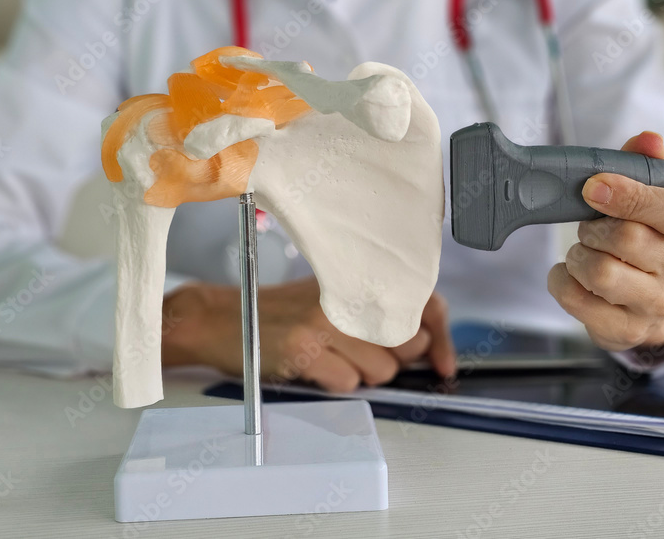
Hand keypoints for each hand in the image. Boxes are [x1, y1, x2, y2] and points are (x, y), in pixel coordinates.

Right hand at [160, 277, 455, 391]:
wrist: (220, 318)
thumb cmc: (277, 311)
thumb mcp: (330, 298)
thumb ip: (375, 312)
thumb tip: (423, 340)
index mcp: (356, 280)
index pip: (423, 303)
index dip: (441, 337)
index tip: (443, 361)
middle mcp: (344, 296)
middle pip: (406, 345)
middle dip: (392, 359)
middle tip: (359, 352)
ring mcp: (324, 323)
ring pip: (380, 370)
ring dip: (361, 374)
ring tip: (330, 358)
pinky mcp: (304, 350)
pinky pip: (347, 384)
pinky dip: (335, 383)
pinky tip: (313, 368)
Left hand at [547, 131, 663, 352]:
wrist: (648, 305)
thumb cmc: (641, 240)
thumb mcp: (646, 199)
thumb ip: (643, 164)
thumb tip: (649, 139)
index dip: (630, 195)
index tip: (593, 187)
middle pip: (626, 239)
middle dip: (593, 227)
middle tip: (590, 227)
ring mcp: (655, 303)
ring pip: (599, 271)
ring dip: (577, 255)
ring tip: (585, 252)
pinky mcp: (625, 330)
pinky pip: (575, 298)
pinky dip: (561, 280)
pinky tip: (572, 276)